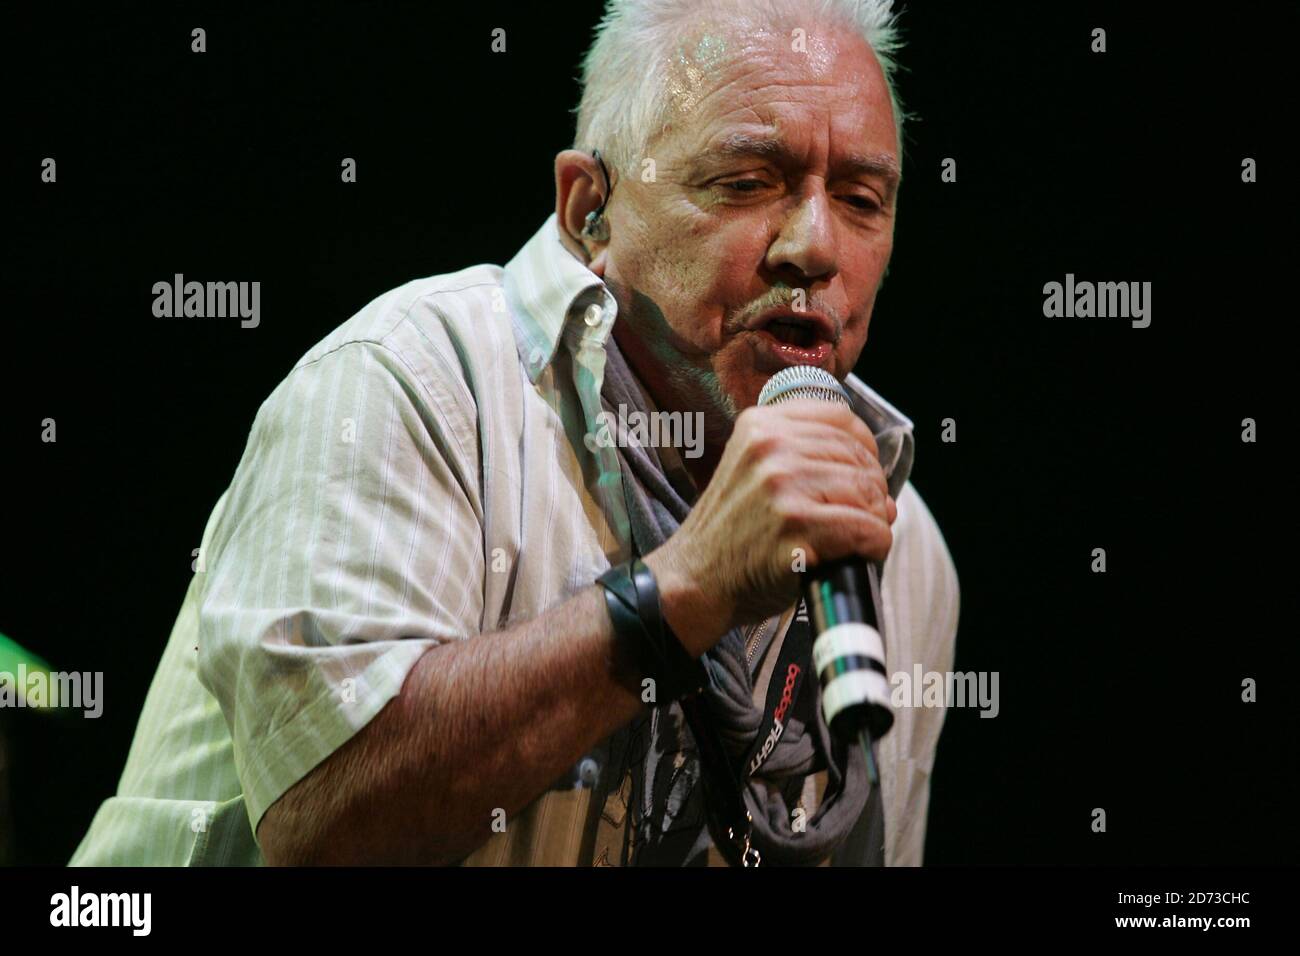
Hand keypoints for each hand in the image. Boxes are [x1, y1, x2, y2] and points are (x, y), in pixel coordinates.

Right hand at [644, 399, 896, 656]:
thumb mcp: (751, 469)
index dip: (865, 448)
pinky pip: (864, 528)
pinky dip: (875, 544)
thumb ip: (802, 456)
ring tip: (863, 536)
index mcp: (760, 426)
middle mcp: (770, 448)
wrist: (694, 580)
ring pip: (866, 492)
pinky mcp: (796, 528)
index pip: (840, 418)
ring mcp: (782, 487)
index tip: (865, 472)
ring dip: (877, 519)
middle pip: (857, 457)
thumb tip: (879, 479)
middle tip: (867, 515)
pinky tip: (863, 553)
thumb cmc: (731, 533)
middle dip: (873, 489)